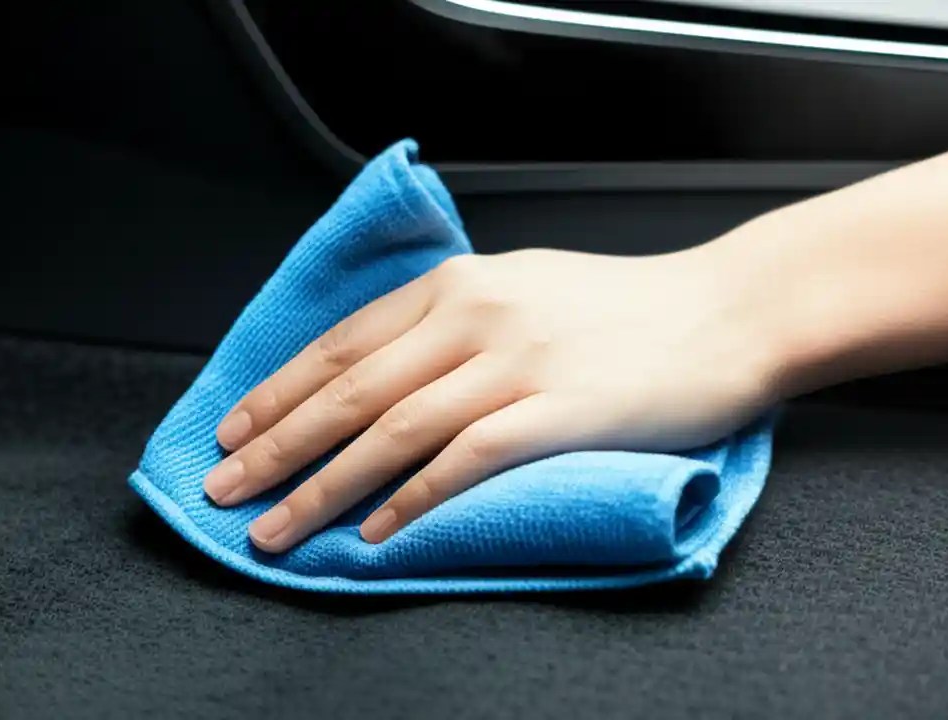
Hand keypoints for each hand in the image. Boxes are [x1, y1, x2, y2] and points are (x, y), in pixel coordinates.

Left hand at [202, 248, 778, 552]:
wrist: (724, 313)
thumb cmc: (618, 308)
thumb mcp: (517, 288)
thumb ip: (446, 319)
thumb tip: (371, 372)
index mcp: (455, 285)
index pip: (341, 345)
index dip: (278, 393)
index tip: (232, 434)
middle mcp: (473, 316)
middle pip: (349, 391)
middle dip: (275, 446)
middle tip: (223, 489)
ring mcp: (515, 363)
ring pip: (392, 431)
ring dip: (323, 486)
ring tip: (276, 527)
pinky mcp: (557, 412)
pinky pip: (464, 461)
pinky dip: (412, 501)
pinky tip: (375, 535)